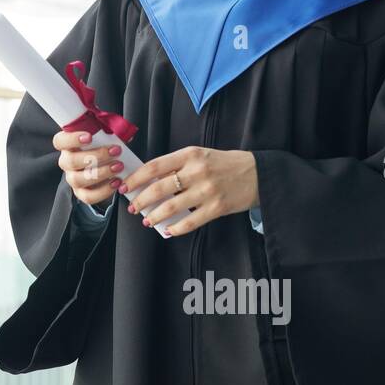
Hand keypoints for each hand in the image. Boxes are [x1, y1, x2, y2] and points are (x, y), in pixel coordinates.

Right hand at [52, 129, 126, 206]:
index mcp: (67, 145)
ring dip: (101, 173)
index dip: (72, 139)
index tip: (89, 136)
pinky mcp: (81, 193)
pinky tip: (116, 182)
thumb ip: (109, 131)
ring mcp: (72, 178)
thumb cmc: (103, 146)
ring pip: (78, 179)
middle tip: (115, 151)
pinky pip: (88, 196)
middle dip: (96, 156)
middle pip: (70, 161)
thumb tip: (123, 132)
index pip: (59, 141)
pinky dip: (104, 190)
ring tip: (118, 167)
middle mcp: (66, 162)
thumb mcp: (105, 135)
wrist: (106, 165)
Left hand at [120, 146, 258, 236]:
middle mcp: (197, 171)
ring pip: (172, 207)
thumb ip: (177, 166)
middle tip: (132, 207)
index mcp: (190, 154)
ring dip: (155, 216)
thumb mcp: (200, 155)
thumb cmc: (225, 163)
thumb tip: (150, 181)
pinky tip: (168, 230)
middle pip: (160, 188)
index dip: (136, 178)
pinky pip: (191, 221)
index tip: (125, 186)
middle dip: (141, 200)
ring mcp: (208, 190)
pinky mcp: (218, 207)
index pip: (155, 166)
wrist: (258, 173)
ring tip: (147, 220)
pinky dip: (176, 228)